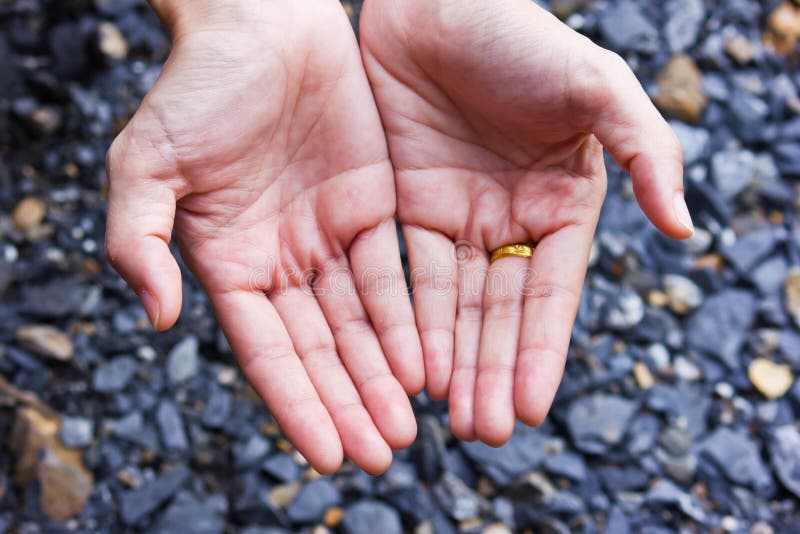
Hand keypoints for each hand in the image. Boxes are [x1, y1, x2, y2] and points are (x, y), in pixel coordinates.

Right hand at [105, 0, 423, 473]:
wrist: (260, 21)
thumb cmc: (197, 86)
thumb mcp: (145, 162)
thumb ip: (135, 241)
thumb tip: (157, 318)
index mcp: (228, 263)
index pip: (268, 351)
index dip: (297, 404)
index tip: (329, 454)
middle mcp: (281, 260)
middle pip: (321, 348)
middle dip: (350, 401)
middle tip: (383, 452)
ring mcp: (328, 237)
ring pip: (361, 321)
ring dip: (385, 373)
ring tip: (411, 424)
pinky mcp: (371, 207)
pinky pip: (394, 273)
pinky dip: (410, 317)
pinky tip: (429, 359)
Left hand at [361, 0, 692, 444]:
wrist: (438, 0)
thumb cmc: (521, 36)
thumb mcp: (597, 87)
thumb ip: (646, 153)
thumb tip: (686, 232)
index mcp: (562, 204)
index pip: (552, 293)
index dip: (541, 350)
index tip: (532, 406)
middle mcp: (510, 221)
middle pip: (500, 312)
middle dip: (493, 371)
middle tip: (485, 433)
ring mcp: (456, 218)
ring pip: (452, 304)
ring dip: (451, 360)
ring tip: (448, 417)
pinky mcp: (405, 205)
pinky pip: (405, 272)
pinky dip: (407, 318)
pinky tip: (405, 364)